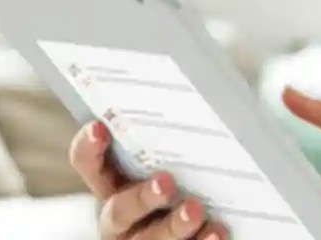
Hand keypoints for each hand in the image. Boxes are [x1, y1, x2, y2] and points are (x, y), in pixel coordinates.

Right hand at [69, 121, 229, 239]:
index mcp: (113, 183)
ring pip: (149, 239)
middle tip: (166, 181)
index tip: (100, 128)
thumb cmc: (186, 173)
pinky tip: (216, 231)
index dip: (89, 147)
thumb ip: (179, 136)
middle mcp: (121, 215)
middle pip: (119, 210)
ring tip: (196, 210)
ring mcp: (142, 238)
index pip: (88, 163)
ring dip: (173, 226)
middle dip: (141, 198)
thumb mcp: (176, 153)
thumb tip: (231, 95)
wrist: (203, 215)